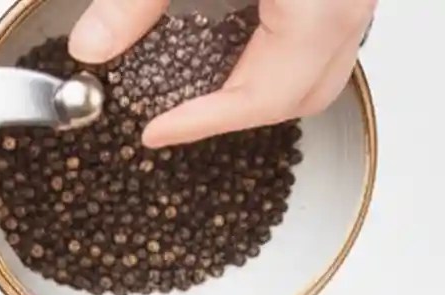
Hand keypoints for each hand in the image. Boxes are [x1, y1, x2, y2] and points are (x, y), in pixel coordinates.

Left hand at [68, 0, 374, 146]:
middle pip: (302, 95)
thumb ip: (135, 1)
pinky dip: (279, 47)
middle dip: (235, 115)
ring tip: (198, 84)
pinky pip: (321, 31)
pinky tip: (234, 36)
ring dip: (262, 84)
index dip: (201, 123)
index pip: (262, 97)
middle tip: (174, 118)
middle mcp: (352, 2)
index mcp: (322, 7)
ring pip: (320, 66)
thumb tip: (92, 45)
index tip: (154, 132)